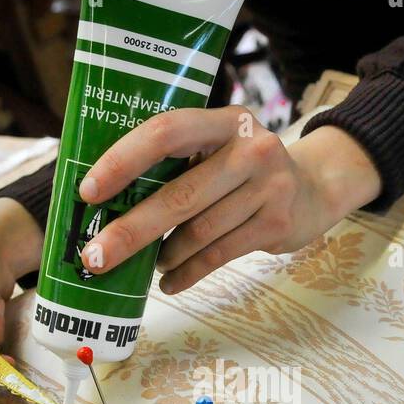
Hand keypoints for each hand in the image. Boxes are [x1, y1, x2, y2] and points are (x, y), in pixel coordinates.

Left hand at [76, 108, 380, 294]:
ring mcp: (269, 187)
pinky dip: (188, 273)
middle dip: (130, 230)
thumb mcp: (218, 147)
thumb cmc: (246, 169)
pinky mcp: (277, 223)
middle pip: (179, 195)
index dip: (123, 161)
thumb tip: (106, 201)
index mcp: (223, 121)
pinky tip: (170, 282)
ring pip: (198, 232)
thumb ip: (177, 161)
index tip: (89, 191)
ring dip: (164, 254)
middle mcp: (250, 148)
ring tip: (150, 263)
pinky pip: (219, 255)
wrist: (315, 187)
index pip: (166, 132)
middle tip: (94, 257)